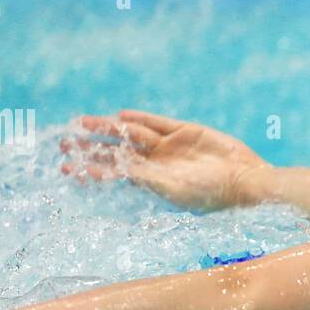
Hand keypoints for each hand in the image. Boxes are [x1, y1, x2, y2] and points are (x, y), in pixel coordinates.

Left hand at [61, 110, 269, 210]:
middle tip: (64, 141)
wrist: (245, 181)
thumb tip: (119, 168)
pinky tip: (122, 116)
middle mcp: (157, 163)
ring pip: (132, 134)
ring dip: (108, 128)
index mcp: (151, 182)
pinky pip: (158, 123)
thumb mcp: (173, 189)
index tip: (65, 167)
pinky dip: (141, 118)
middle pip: (117, 151)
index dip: (89, 170)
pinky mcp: (187, 131)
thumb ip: (146, 177)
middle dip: (91, 146)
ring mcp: (171, 146)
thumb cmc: (210, 194)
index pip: (113, 174)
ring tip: (82, 123)